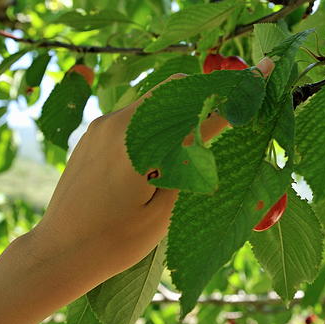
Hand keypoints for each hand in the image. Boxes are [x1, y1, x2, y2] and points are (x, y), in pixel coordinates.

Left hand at [0, 58, 272, 323]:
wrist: (58, 253)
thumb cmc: (115, 242)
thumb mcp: (164, 208)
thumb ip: (189, 162)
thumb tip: (210, 126)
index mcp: (139, 142)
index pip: (198, 109)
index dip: (236, 93)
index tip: (266, 70)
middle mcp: (118, 123)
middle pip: (175, 90)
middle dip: (206, 95)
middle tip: (233, 109)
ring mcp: (101, 126)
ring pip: (153, 102)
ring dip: (180, 112)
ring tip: (197, 141)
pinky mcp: (91, 134)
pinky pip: (133, 116)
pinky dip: (156, 123)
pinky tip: (164, 151)